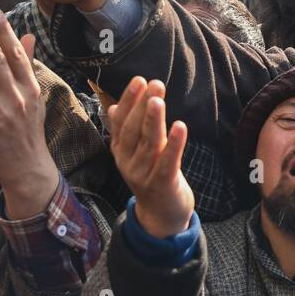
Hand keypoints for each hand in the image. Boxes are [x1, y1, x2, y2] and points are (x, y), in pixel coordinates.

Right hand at [109, 76, 194, 239]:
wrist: (161, 215)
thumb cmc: (151, 176)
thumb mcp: (136, 154)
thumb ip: (126, 131)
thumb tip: (114, 107)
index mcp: (121, 151)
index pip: (121, 122)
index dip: (130, 101)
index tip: (139, 80)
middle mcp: (127, 162)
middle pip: (133, 130)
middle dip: (142, 105)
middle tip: (153, 83)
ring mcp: (143, 175)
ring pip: (149, 144)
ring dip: (154, 121)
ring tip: (158, 100)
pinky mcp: (161, 185)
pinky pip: (167, 162)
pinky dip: (174, 144)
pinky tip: (180, 126)